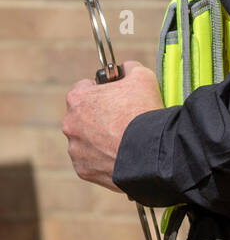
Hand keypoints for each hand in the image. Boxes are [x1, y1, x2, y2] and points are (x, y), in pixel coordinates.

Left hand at [63, 60, 164, 192]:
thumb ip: (129, 68)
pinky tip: (120, 153)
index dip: (101, 89)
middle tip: (121, 117)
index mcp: (77, 99)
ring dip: (99, 138)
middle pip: (83, 116)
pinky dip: (103, 157)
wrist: (150, 151)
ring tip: (123, 138)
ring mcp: (75, 150)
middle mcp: (70, 124)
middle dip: (99, 116)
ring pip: (86, 140)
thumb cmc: (143, 111)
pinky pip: (91, 160)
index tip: (114, 94)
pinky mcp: (83, 170)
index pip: (83, 87)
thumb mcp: (142, 76)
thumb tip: (126, 69)